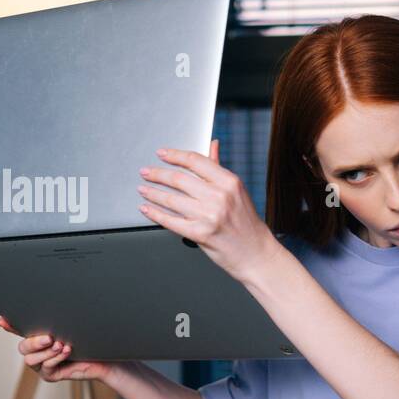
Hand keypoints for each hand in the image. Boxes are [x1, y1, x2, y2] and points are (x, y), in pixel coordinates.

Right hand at [0, 317, 116, 383]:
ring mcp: (43, 364)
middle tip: (49, 337)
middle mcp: (38, 350)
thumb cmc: (92, 339)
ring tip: (60, 345)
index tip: (2, 321)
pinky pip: (45, 368)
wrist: (107, 358)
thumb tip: (53, 297)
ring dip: (45, 352)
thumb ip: (61, 317)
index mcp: (41, 334)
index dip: (10, 325)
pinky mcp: (51, 375)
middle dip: (33, 341)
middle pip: (22, 346)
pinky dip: (55, 359)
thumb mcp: (74, 324)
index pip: (20, 328)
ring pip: (29, 360)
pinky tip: (67, 351)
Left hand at [136, 138, 272, 286]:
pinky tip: (147, 209)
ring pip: (172, 199)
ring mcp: (209, 216)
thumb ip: (219, 168)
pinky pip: (170, 221)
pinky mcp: (200, 234)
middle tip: (145, 172)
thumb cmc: (246, 223)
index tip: (161, 154)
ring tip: (143, 189)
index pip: (195, 161)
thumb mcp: (236, 191)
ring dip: (152, 193)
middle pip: (179, 179)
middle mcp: (219, 197)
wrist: (255, 253)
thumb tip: (212, 145)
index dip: (174, 155)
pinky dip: (155, 214)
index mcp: (229, 182)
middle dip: (157, 174)